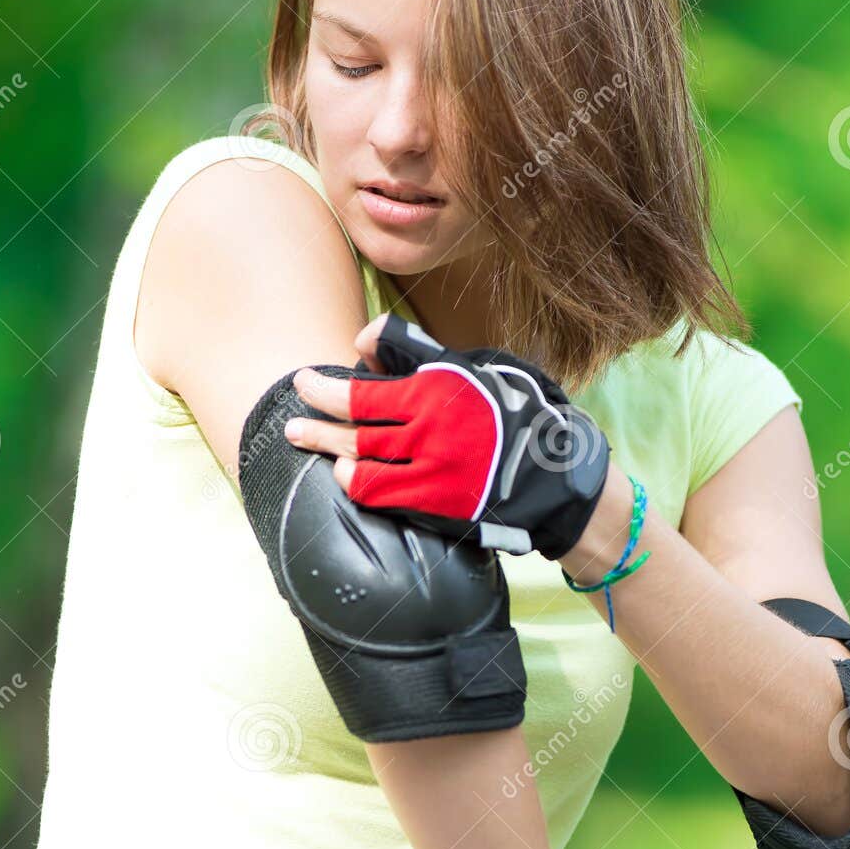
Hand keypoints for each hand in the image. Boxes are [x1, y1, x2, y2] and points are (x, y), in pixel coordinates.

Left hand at [283, 312, 610, 559]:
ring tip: (301, 439)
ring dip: (325, 447)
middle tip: (292, 413)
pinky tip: (342, 471)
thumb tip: (362, 347)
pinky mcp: (436, 502)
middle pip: (355, 421)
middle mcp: (432, 426)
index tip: (305, 380)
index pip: (367, 382)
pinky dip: (354, 480)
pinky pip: (379, 492)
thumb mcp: (474, 369)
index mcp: (440, 386)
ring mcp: (432, 467)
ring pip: (360, 458)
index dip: (327, 385)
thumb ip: (418, 357)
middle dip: (316, 415)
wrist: (557, 474)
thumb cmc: (514, 412)